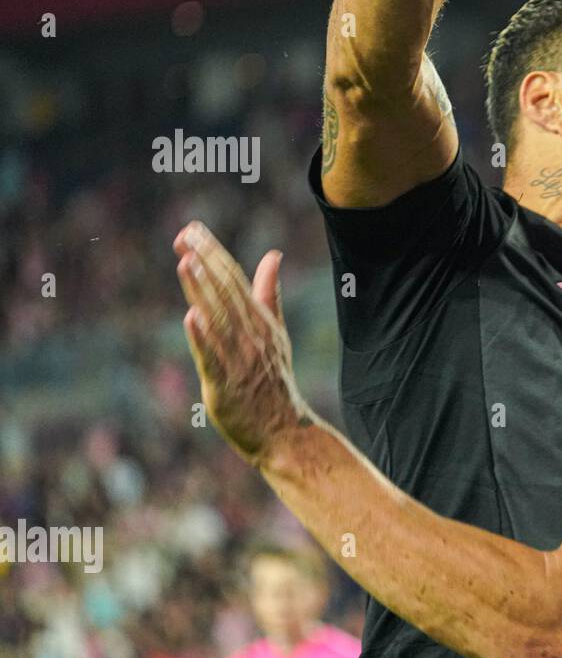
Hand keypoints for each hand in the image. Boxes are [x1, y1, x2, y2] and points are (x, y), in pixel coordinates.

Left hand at [173, 223, 311, 466]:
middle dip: (204, 262)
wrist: (282, 428)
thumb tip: (273, 255)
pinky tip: (191, 317)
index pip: (234, 279)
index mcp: (260, 320)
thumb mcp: (275, 331)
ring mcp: (239, 359)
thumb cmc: (274, 380)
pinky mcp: (225, 384)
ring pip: (218, 318)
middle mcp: (251, 335)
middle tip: (184, 235)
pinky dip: (203, 338)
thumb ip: (269, 293)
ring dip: (202, 291)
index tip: (193, 229)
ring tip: (186, 262)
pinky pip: (213, 358)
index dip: (213, 253)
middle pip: (225, 292)